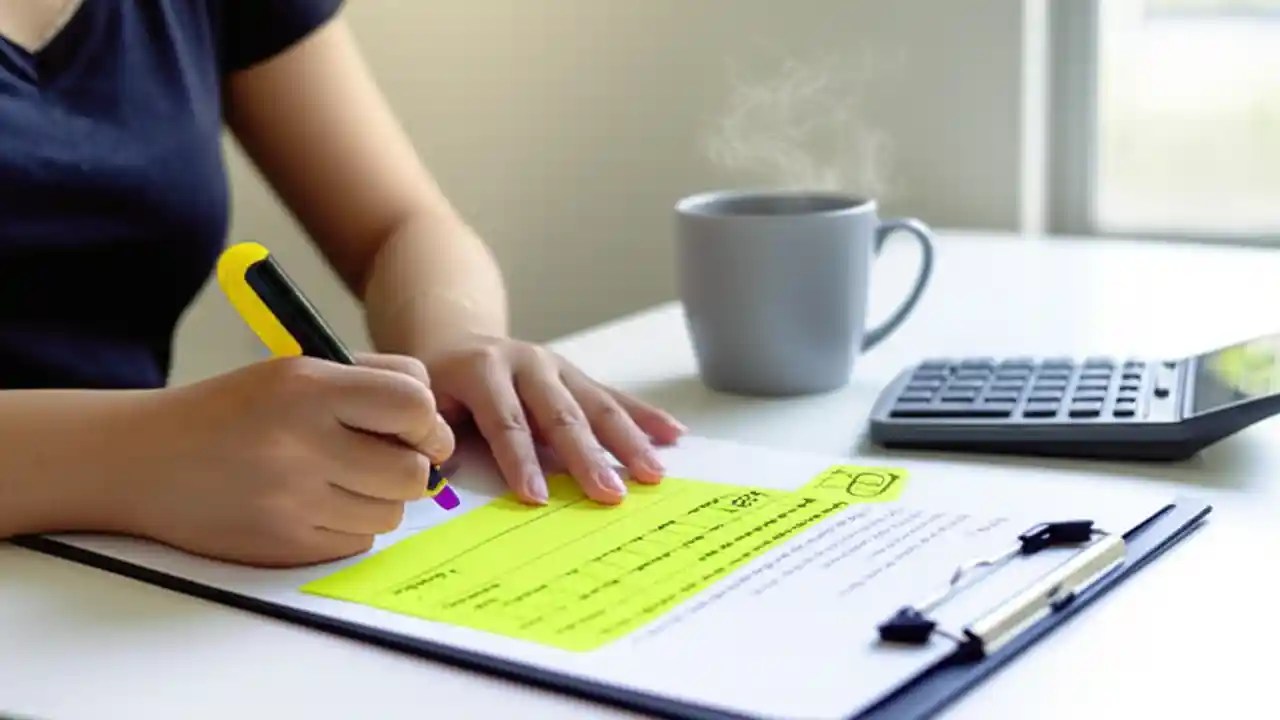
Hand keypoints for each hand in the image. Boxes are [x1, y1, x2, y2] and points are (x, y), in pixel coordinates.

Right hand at [131, 354, 453, 566]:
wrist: (146, 458)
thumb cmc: (237, 409)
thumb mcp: (298, 370)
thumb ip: (373, 384)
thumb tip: (438, 427)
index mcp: (309, 386)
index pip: (414, 403)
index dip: (428, 421)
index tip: (417, 428)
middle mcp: (302, 442)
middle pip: (412, 470)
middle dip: (410, 466)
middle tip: (384, 458)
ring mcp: (292, 500)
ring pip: (391, 512)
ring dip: (378, 499)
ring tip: (338, 480)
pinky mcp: (283, 545)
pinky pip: (357, 541)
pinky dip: (348, 526)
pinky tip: (313, 505)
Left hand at [420, 332, 685, 504]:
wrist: (456, 340)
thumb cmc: (437, 387)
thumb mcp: (422, 402)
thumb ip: (432, 435)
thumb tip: (438, 475)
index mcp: (482, 369)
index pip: (506, 420)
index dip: (520, 460)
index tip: (538, 498)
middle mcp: (527, 363)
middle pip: (561, 414)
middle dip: (587, 457)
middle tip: (610, 495)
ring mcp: (559, 367)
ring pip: (597, 405)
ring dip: (628, 441)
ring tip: (653, 474)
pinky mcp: (579, 376)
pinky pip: (616, 397)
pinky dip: (646, 417)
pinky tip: (674, 435)